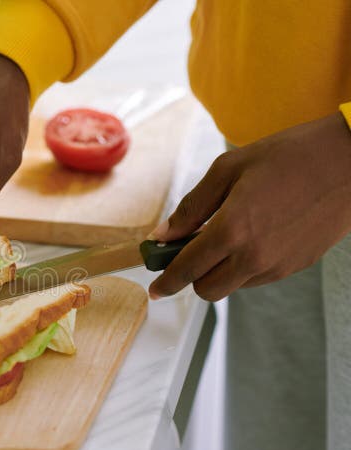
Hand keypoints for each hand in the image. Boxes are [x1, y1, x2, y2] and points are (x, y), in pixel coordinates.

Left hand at [149, 111, 350, 300]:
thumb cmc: (290, 156)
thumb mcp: (228, 169)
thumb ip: (191, 206)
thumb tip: (163, 234)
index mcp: (232, 230)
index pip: (187, 269)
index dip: (166, 282)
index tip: (155, 288)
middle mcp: (254, 255)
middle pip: (207, 289)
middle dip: (192, 276)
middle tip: (188, 251)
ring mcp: (278, 264)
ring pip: (233, 286)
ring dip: (219, 271)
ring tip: (226, 235)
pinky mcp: (297, 265)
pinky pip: (258, 277)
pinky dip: (244, 266)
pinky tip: (252, 236)